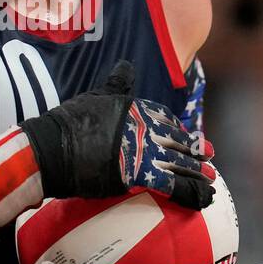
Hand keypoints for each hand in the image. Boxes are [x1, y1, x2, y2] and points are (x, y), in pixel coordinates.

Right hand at [20, 59, 216, 209]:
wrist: (52, 149)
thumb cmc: (68, 123)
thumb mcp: (96, 96)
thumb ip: (115, 83)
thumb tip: (127, 64)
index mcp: (136, 108)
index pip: (164, 117)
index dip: (177, 128)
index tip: (185, 134)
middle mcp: (146, 128)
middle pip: (178, 140)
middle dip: (195, 149)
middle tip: (210, 155)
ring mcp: (146, 151)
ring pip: (181, 162)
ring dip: (198, 172)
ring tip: (210, 179)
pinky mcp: (141, 174)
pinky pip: (175, 185)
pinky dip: (192, 192)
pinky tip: (204, 199)